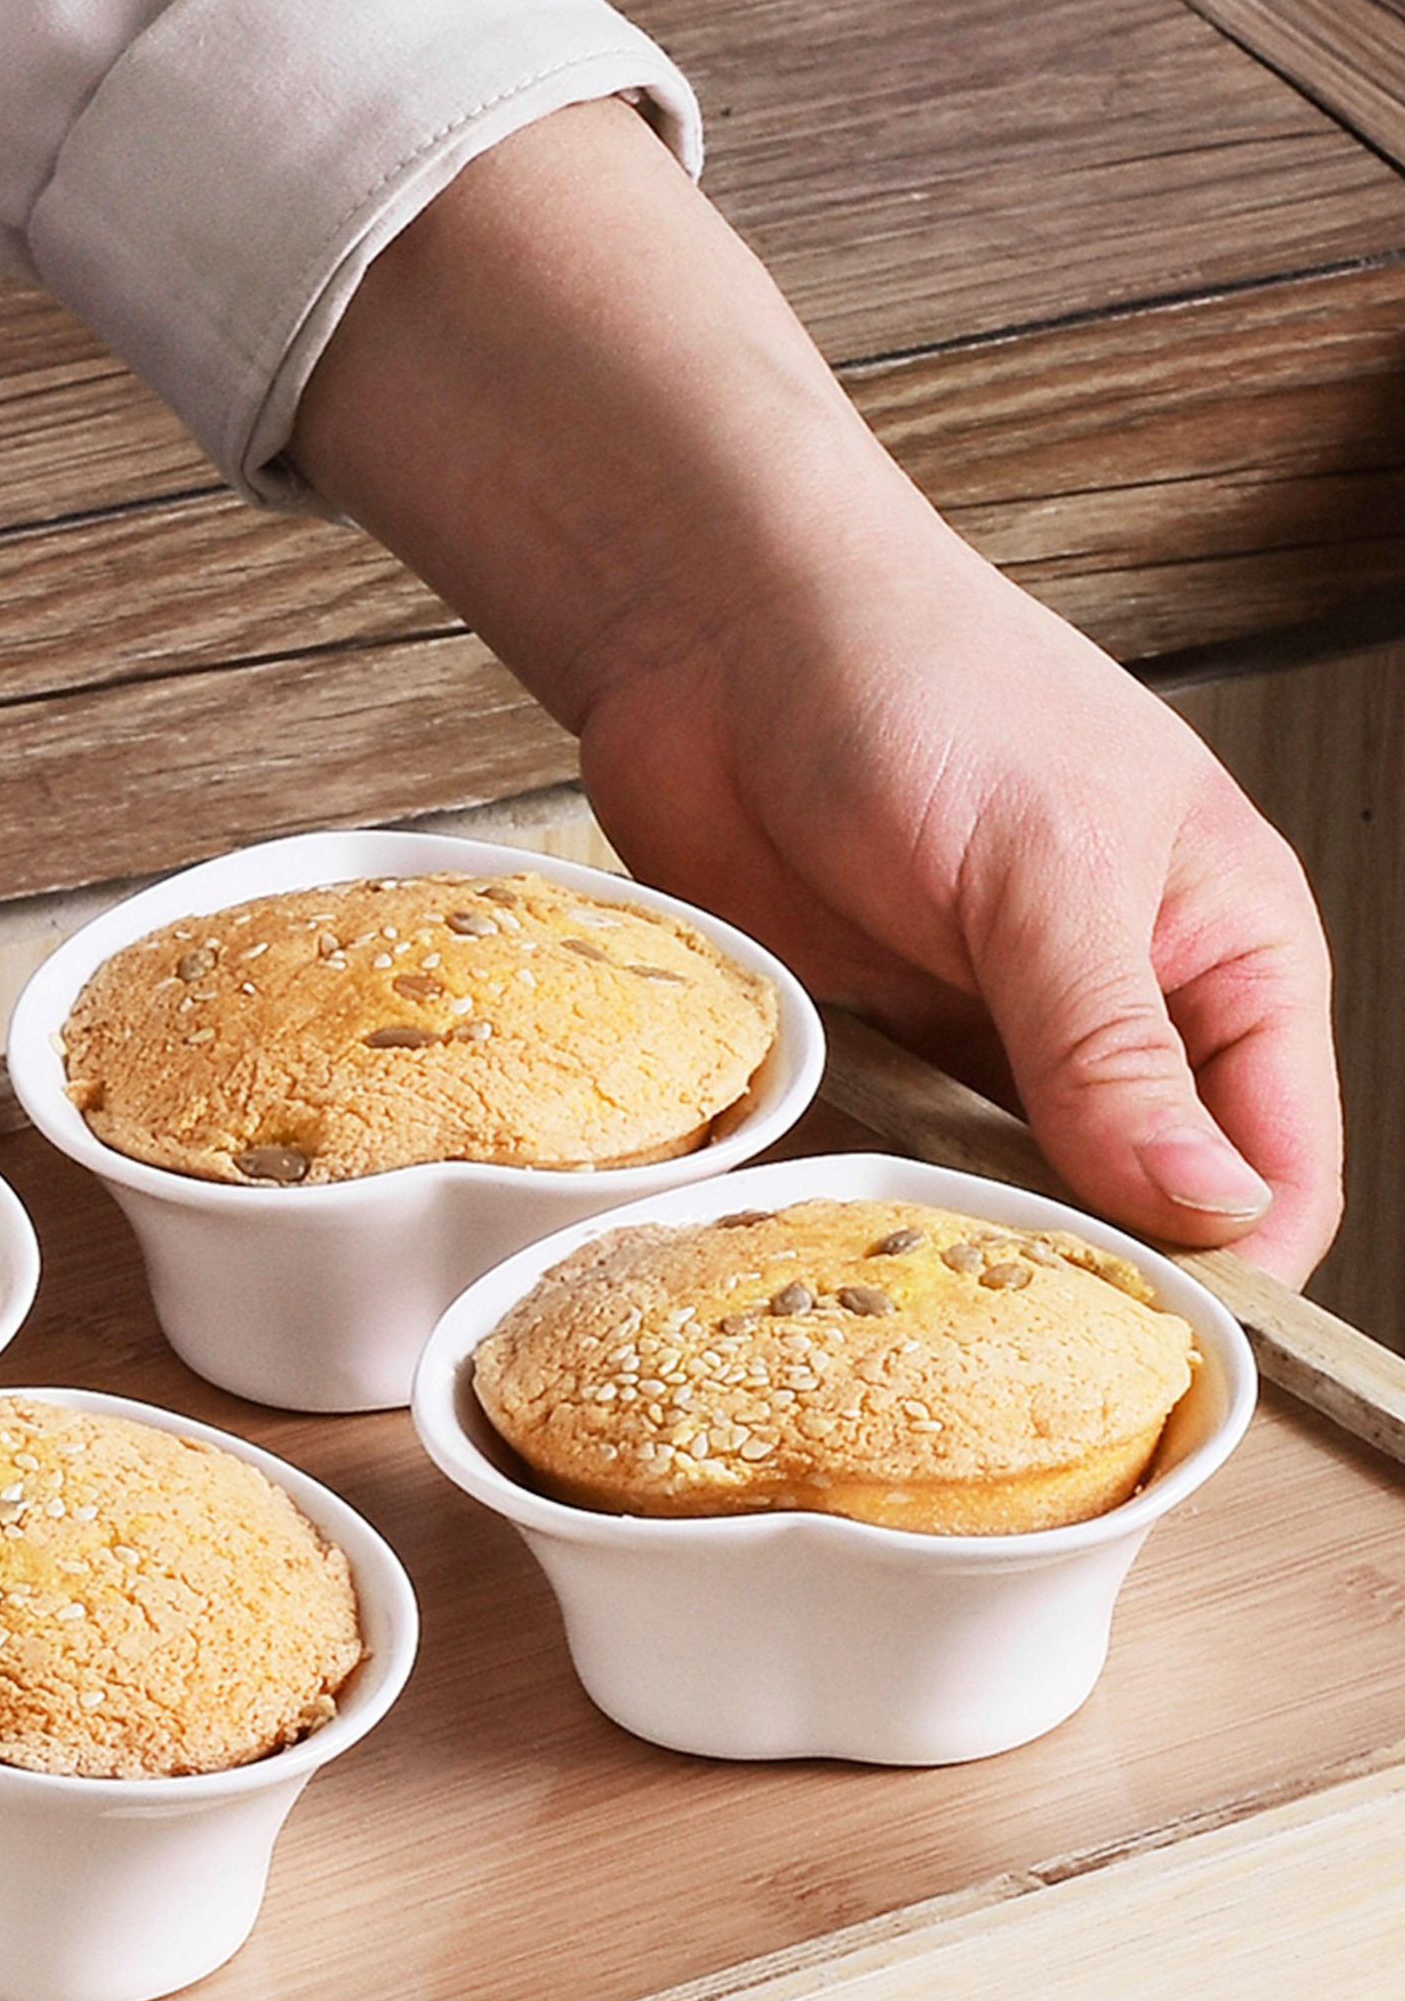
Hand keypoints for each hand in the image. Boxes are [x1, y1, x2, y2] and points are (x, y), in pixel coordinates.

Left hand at [293, 101, 1340, 1285]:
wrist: (722, 640)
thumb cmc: (917, 688)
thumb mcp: (1044, 872)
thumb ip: (1113, 1049)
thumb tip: (1208, 1205)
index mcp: (1226, 954)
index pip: (1279, 1162)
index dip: (1235, 1265)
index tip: (1154, 1351)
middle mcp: (1120, 1012)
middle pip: (1145, 1205)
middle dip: (1090, 1282)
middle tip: (1011, 1361)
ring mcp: (991, 1039)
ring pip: (1015, 1200)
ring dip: (973, 1255)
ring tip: (922, 1320)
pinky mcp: (875, 1050)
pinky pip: (897, 1169)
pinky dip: (877, 1209)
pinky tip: (842, 1248)